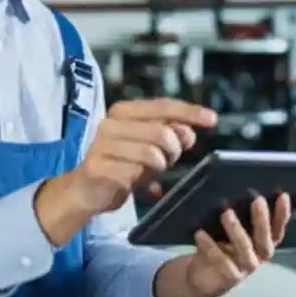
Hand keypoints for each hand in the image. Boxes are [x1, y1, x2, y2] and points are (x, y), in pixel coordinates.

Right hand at [33, 98, 215, 245]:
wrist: (84, 190)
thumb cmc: (119, 165)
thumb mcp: (148, 148)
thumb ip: (169, 136)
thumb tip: (188, 133)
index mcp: (123, 112)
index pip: (162, 106)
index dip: (189, 111)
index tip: (211, 118)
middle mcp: (110, 123)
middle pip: (161, 131)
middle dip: (175, 148)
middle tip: (171, 158)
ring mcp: (101, 144)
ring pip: (151, 153)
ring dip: (160, 166)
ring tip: (154, 170)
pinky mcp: (97, 166)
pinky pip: (133, 173)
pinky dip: (141, 182)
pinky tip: (136, 184)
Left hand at [153, 193, 291, 296]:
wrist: (202, 275)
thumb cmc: (219, 245)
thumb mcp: (227, 228)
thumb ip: (236, 214)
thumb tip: (237, 188)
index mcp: (262, 241)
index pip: (277, 228)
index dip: (282, 214)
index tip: (283, 196)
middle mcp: (258, 255)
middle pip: (265, 239)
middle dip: (262, 219)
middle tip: (257, 200)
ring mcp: (245, 267)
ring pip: (246, 250)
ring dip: (237, 231)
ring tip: (227, 213)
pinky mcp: (230, 278)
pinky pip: (223, 263)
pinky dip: (212, 248)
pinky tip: (200, 234)